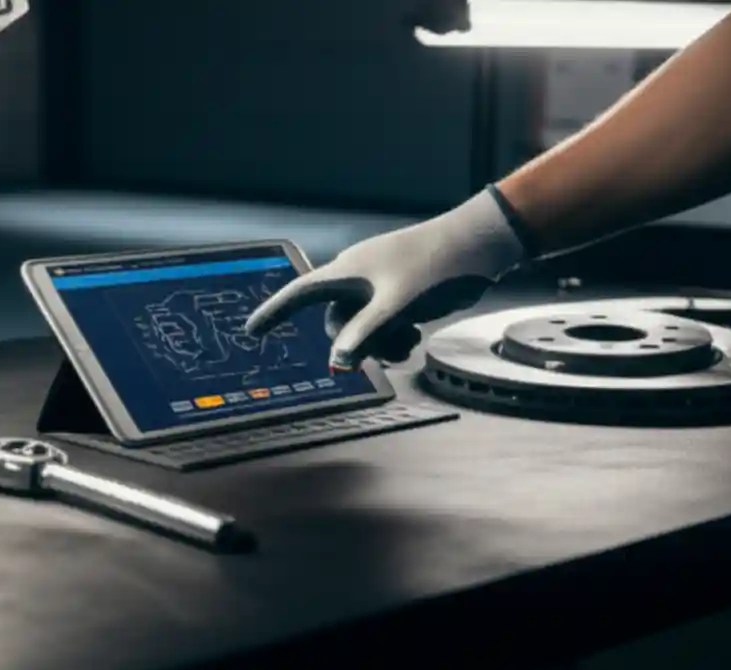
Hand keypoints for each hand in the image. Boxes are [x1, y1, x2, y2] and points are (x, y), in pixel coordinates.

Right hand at [245, 187, 529, 370]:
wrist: (478, 244)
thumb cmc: (434, 264)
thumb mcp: (396, 305)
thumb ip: (365, 334)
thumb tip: (338, 363)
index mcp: (347, 271)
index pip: (299, 294)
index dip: (274, 312)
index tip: (252, 331)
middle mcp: (358, 277)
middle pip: (338, 321)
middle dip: (357, 343)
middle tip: (388, 350)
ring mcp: (379, 284)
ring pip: (363, 325)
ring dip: (380, 342)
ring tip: (407, 343)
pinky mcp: (400, 291)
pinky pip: (383, 321)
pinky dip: (394, 334)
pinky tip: (414, 335)